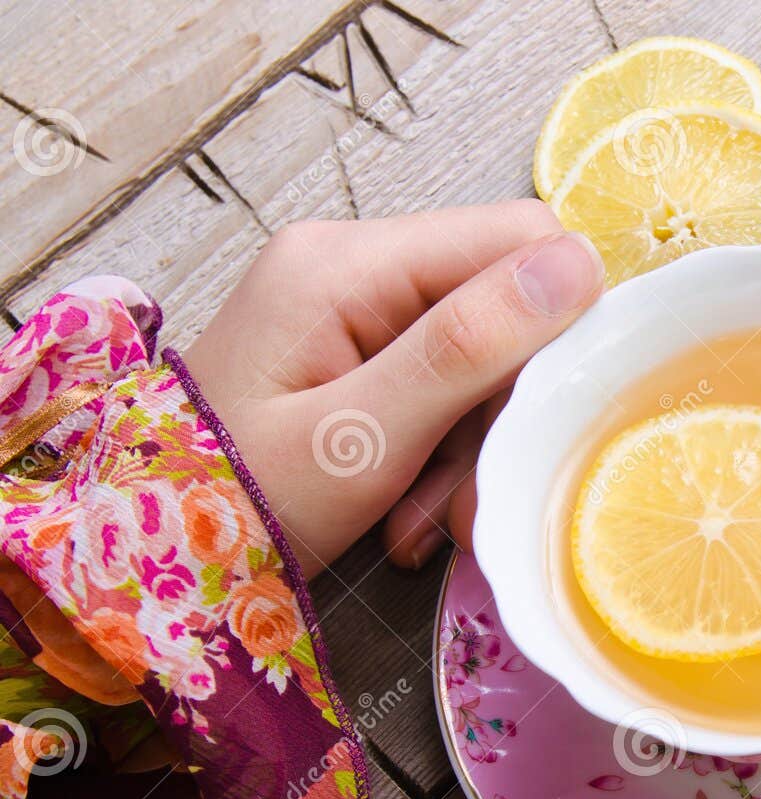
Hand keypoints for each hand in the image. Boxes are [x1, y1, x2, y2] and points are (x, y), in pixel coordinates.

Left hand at [182, 201, 602, 573]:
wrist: (144, 560)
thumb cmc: (238, 505)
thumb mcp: (361, 438)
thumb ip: (467, 349)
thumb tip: (579, 266)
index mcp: (348, 264)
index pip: (517, 238)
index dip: (562, 322)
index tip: (552, 418)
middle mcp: (351, 265)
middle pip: (502, 308)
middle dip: (502, 413)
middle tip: (468, 507)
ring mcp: (349, 309)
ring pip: (479, 362)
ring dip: (470, 453)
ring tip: (424, 526)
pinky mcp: (352, 354)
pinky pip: (439, 392)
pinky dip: (439, 460)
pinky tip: (405, 516)